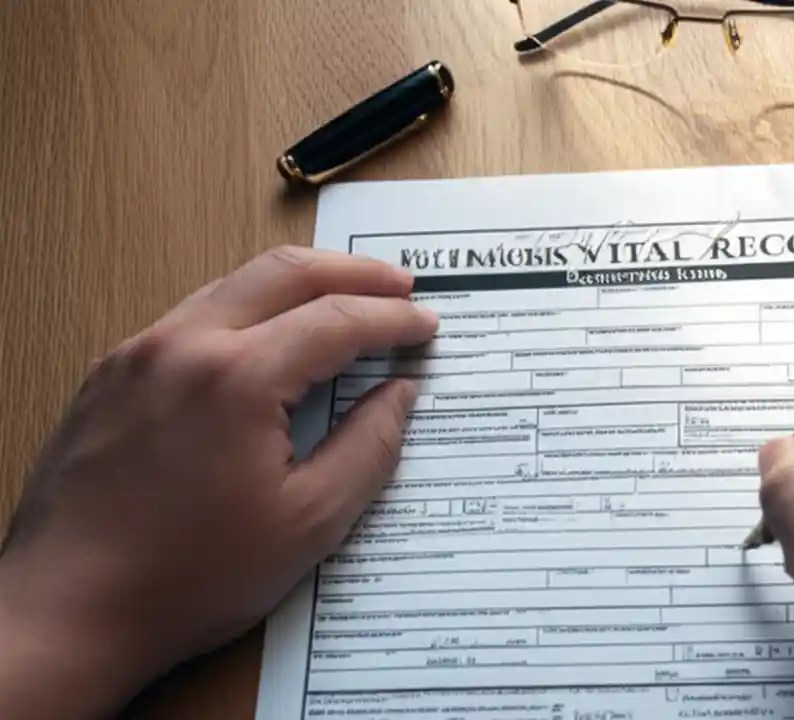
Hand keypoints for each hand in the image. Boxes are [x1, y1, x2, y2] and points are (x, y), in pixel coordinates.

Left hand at [0, 247, 436, 718]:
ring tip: (343, 305)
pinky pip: (191, 319)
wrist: (66, 612)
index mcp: (237, 378)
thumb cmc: (190, 577)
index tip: (427, 327)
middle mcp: (182, 345)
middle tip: (401, 288)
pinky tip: (269, 344)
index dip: (392, 320)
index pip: (336, 320)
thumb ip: (368, 447)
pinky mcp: (109, 376)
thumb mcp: (309, 523)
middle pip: (283, 273)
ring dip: (297, 286)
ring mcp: (137, 355)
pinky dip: (246, 313)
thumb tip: (399, 393)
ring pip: (232, 287)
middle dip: (352, 273)